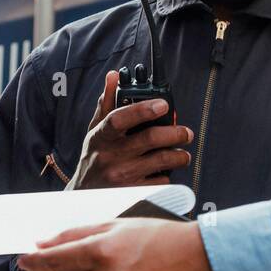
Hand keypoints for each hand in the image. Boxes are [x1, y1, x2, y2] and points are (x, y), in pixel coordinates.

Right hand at [68, 70, 193, 188]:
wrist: (84, 195)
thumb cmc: (94, 158)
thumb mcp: (95, 130)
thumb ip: (107, 103)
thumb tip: (113, 76)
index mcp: (101, 136)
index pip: (119, 118)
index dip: (142, 109)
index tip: (162, 104)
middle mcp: (110, 155)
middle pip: (149, 138)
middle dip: (175, 133)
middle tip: (186, 132)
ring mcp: (122, 175)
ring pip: (161, 160)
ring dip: (179, 155)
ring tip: (183, 154)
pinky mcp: (132, 192)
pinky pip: (160, 181)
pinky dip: (168, 175)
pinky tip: (167, 171)